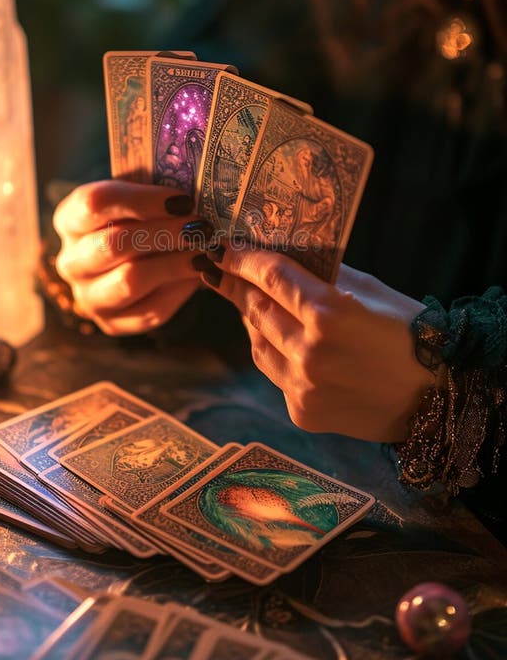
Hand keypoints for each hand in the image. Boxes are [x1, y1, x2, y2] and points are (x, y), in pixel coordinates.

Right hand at [53, 180, 208, 335]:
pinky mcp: (111, 323)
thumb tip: (195, 200)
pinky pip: (148, 312)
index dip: (142, 200)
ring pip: (129, 281)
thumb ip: (156, 195)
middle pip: (113, 244)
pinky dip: (179, 292)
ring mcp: (88, 296)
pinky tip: (198, 275)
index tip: (182, 200)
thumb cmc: (140, 219)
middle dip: (164, 233)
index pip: (96, 203)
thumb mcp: (140, 197)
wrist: (137, 258)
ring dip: (174, 264)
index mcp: (70, 219)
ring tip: (205, 251)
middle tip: (200, 227)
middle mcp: (71, 261)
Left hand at [200, 244, 432, 441]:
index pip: (271, 277)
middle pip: (256, 309)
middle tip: (221, 270)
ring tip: (252, 301)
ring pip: (256, 343)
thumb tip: (281, 255)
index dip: (242, 259)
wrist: (437, 396)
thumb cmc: (409, 332)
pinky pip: (273, 373)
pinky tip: (284, 341)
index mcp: (329, 314)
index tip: (223, 248)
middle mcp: (310, 352)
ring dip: (252, 320)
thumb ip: (322, 274)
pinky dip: (274, 353)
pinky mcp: (302, 412)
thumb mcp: (369, 290)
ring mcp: (303, 387)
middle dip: (236, 286)